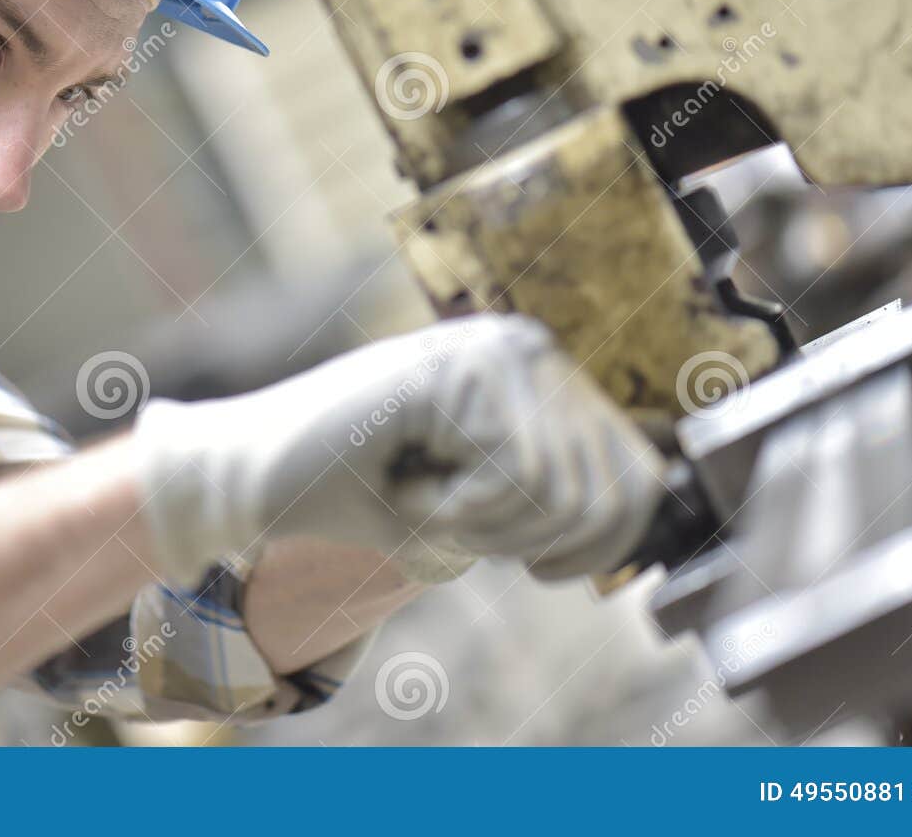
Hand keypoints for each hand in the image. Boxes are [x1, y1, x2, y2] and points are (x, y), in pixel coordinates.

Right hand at [132, 313, 666, 583]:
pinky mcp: (456, 368)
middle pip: (602, 493)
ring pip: (557, 491)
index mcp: (542, 376)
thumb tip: (657, 504)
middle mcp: (529, 348)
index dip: (597, 548)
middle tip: (450, 520)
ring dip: (482, 527)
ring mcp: (494, 349)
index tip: (534, 563)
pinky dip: (456, 512)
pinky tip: (405, 482)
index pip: (638, 478)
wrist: (254, 480)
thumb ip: (559, 496)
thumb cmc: (360, 495)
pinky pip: (511, 479)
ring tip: (421, 493)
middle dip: (525, 541)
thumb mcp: (481, 506)